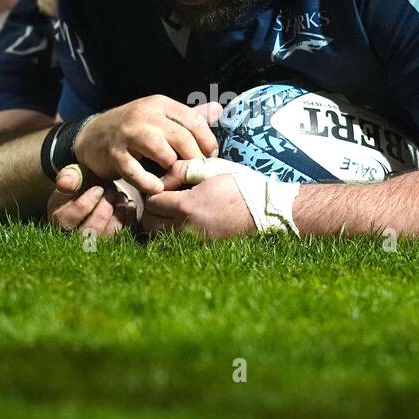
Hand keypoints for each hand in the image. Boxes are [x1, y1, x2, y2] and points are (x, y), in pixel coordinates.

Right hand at [46, 164, 138, 235]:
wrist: (98, 190)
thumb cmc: (84, 182)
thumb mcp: (74, 176)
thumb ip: (69, 177)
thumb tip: (63, 184)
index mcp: (58, 218)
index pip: (70, 217)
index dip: (87, 202)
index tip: (99, 189)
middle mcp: (71, 235)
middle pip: (89, 230)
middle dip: (104, 210)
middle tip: (112, 192)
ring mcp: (91, 243)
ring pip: (105, 236)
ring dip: (117, 215)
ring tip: (121, 197)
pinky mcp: (109, 243)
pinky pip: (120, 237)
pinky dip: (127, 220)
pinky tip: (129, 205)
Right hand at [73, 95, 217, 193]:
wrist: (93, 136)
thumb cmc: (135, 129)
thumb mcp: (161, 116)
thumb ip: (189, 116)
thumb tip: (218, 109)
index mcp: (160, 104)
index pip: (193, 119)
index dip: (207, 140)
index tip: (211, 155)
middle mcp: (145, 115)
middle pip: (181, 137)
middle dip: (194, 158)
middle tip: (196, 172)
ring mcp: (128, 134)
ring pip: (162, 152)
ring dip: (172, 168)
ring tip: (175, 177)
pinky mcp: (115, 154)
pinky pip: (137, 172)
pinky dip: (149, 183)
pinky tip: (157, 188)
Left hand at [143, 156, 300, 236]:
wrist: (267, 211)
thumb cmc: (241, 185)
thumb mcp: (211, 169)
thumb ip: (181, 170)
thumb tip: (162, 179)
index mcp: (188, 206)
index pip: (151, 203)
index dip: (153, 193)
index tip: (161, 187)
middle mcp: (188, 229)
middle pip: (150, 225)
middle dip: (151, 211)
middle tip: (162, 200)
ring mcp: (196, 242)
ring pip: (161, 237)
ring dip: (161, 224)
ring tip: (172, 211)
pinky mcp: (205, 249)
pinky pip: (178, 243)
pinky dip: (175, 233)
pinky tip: (187, 221)